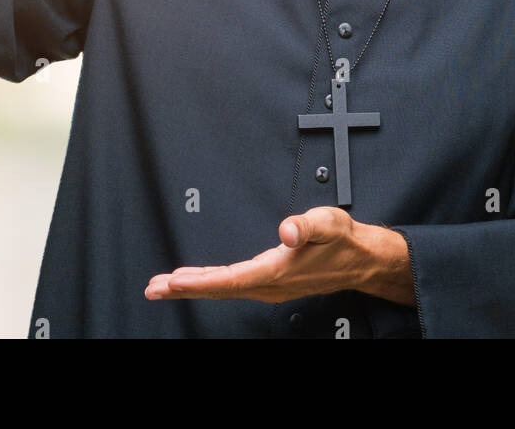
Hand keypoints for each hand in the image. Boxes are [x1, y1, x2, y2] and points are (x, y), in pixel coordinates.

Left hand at [144, 206, 414, 305]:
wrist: (360, 259)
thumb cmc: (343, 241)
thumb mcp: (327, 224)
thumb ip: (306, 225)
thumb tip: (286, 230)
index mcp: (276, 272)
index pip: (227, 281)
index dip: (196, 283)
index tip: (171, 282)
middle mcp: (269, 285)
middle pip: (219, 289)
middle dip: (185, 288)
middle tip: (154, 288)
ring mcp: (270, 287)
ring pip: (224, 289)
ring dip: (195, 286)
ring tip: (168, 284)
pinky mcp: (272, 283)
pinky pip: (234, 286)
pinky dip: (212, 283)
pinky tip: (202, 279)